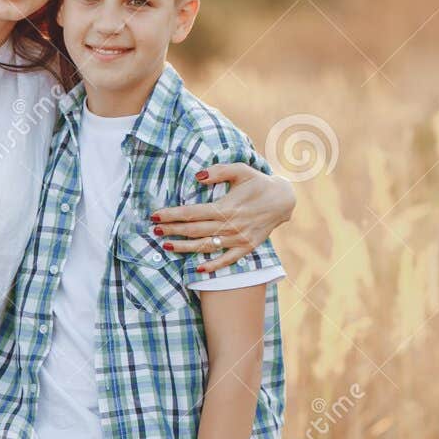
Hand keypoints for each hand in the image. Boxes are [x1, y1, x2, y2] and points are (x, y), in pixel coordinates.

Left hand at [151, 163, 295, 272]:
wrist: (283, 200)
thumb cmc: (258, 183)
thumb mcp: (240, 170)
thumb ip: (218, 171)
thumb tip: (196, 176)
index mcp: (226, 207)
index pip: (192, 213)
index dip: (172, 215)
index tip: (156, 215)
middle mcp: (230, 225)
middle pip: (194, 231)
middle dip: (172, 231)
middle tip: (155, 230)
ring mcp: (238, 239)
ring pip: (206, 246)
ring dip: (185, 248)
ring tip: (167, 246)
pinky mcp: (246, 248)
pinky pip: (227, 260)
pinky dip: (212, 266)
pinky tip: (197, 268)